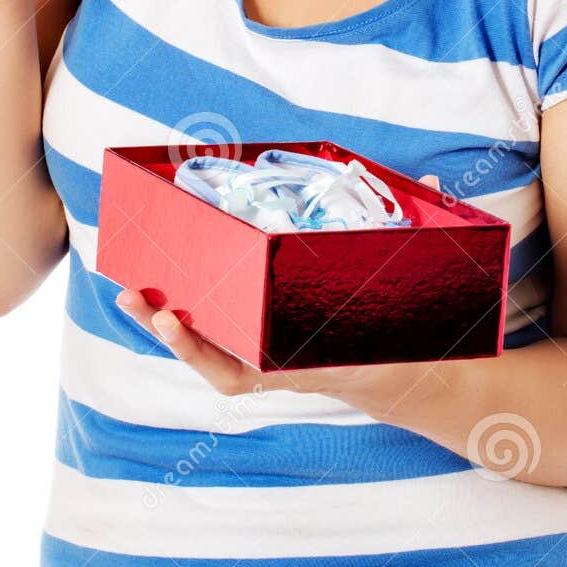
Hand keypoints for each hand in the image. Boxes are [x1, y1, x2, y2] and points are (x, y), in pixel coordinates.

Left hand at [114, 172, 443, 400]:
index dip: (206, 350)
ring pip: (213, 358)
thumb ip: (423, 238)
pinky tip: (168, 299)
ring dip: (170, 329)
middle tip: (138, 302)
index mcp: (317, 361)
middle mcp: (288, 368)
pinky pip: (223, 348)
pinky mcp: (270, 354)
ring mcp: (276, 366)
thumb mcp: (422, 294)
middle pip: (219, 362)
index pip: (253, 369)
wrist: (413, 380)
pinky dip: (195, 329)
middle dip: (176, 337)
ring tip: (131, 294)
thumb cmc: (409, 334)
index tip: (174, 319)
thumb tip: (435, 186)